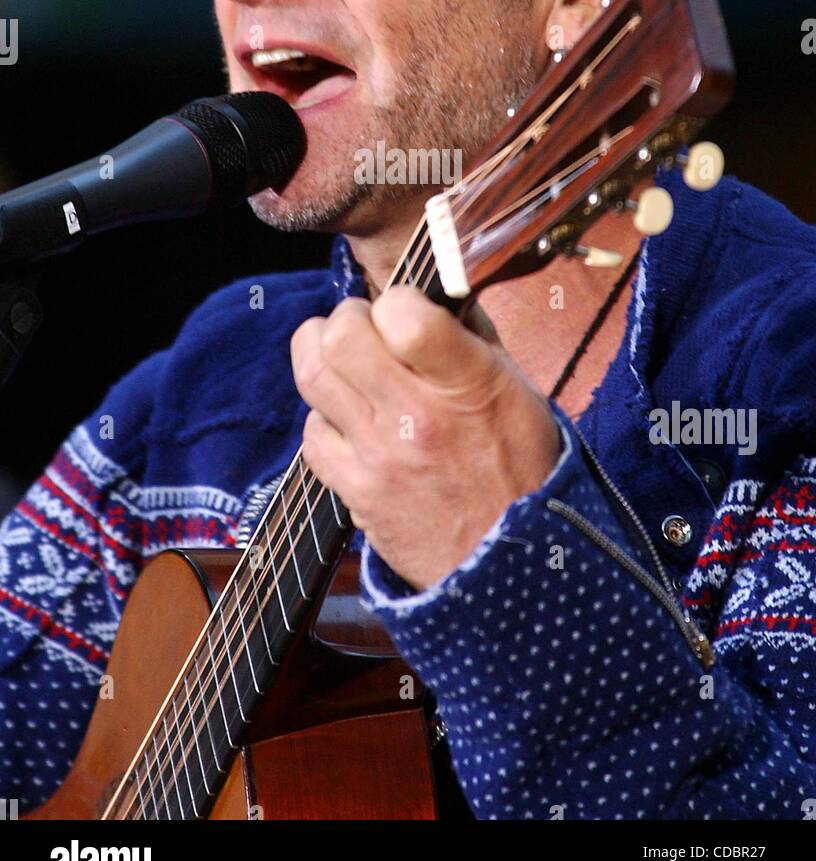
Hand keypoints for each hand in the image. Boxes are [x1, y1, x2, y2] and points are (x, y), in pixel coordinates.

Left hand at [290, 286, 560, 590]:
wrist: (514, 565)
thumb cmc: (523, 470)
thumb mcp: (518, 390)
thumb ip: (472, 338)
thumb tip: (438, 295)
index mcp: (467, 382)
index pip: (401, 312)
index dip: (395, 300)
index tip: (405, 310)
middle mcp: (416, 415)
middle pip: (339, 337)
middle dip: (345, 318)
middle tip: (362, 327)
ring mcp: (380, 455)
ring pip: (312, 376)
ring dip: (319, 355)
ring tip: (340, 357)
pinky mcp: (356, 491)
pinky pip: (312, 434)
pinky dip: (322, 417)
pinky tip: (346, 418)